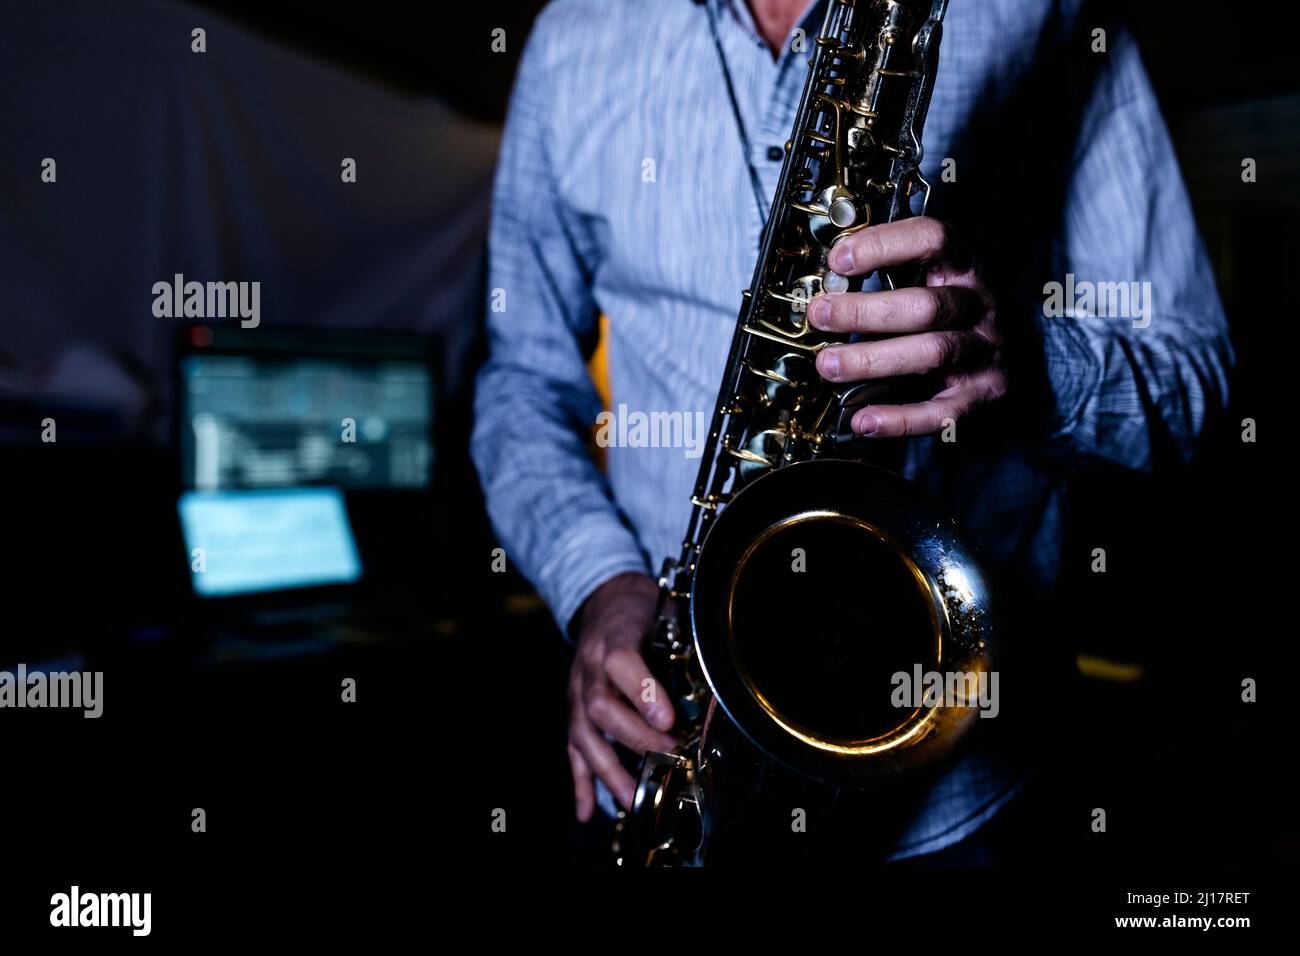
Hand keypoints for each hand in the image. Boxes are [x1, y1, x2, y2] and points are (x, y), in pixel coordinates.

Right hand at [567, 572, 676, 820]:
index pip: (621, 662)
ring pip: (584, 736)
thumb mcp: (666, 613)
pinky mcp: (573, 713)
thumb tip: (716, 679)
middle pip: (602, 706)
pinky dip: (580, 783)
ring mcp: (576, 694)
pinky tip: (588, 812)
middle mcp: (589, 669)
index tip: (668, 718)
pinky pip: (572, 750)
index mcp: (614, 638)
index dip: (643, 691)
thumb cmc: (642, 610)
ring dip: (609, 771)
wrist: (605, 601)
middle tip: (669, 757)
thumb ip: (683, 642)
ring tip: (633, 799)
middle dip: (635, 738)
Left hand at [808, 217, 1007, 436]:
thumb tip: (826, 286)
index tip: (838, 260)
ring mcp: (985, 353)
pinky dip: (897, 418)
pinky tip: (862, 419)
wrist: (1018, 354)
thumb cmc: (951, 314)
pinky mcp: (980, 397)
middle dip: (865, 312)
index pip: (933, 239)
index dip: (884, 245)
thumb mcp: (930, 281)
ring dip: (872, 360)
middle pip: (926, 306)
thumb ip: (887, 278)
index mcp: (962, 268)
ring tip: (829, 364)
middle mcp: (980, 306)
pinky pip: (940, 412)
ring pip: (931, 353)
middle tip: (821, 315)